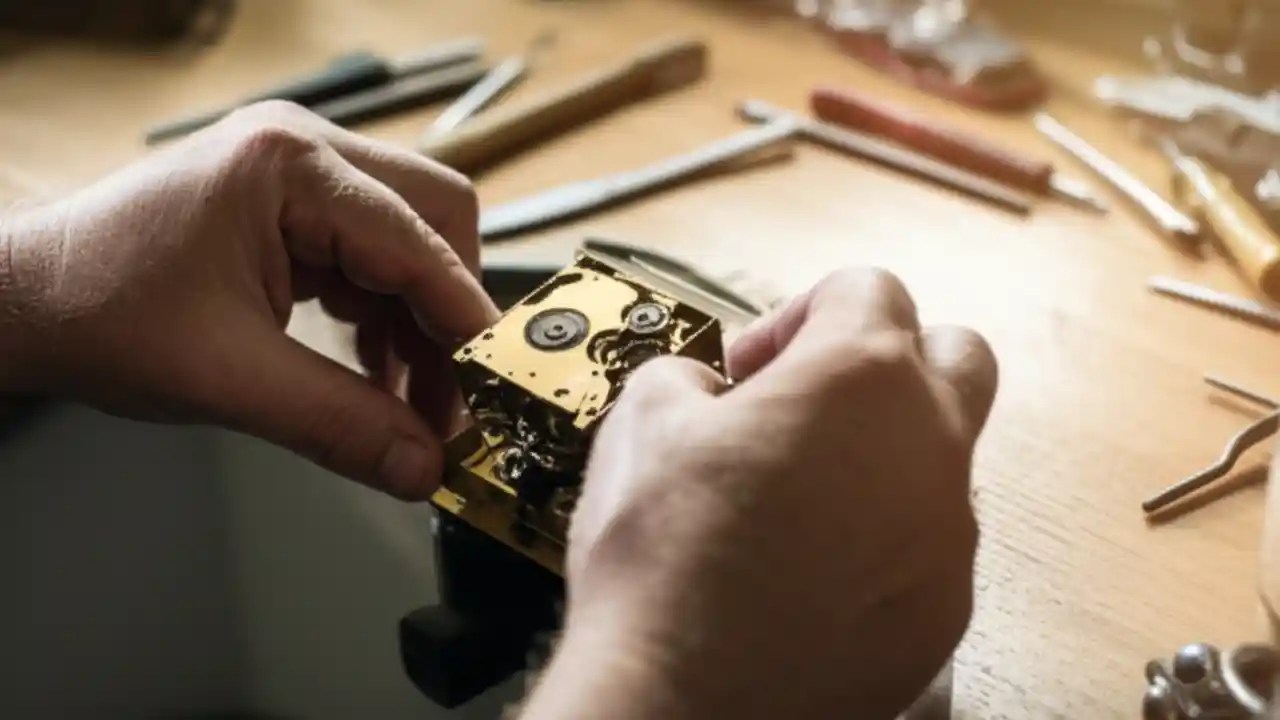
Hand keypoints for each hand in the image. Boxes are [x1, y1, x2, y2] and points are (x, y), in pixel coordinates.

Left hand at [0, 101, 496, 498]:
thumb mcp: (227, 379)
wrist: (27, 303)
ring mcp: (299, 178)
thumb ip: (338, 424)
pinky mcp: (292, 210)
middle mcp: (304, 154)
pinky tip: (381, 379)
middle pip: (435, 219)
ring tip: (418, 407)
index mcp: (288, 168)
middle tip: (457, 392)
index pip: (417, 239)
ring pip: (410, 242)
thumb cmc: (99, 312)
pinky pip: (372, 258)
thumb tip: (423, 466)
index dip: (465, 317)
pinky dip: (386, 320)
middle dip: (450, 312)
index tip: (498, 383)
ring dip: (421, 325)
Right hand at [523, 268, 996, 718]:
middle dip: (886, 361)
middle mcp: (929, 445)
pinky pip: (929, 546)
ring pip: (941, 460)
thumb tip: (706, 391)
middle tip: (811, 402)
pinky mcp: (945, 610)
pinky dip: (883, 540)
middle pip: (953, 355)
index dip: (798, 312)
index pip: (868, 288)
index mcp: (862, 377)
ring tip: (797, 499)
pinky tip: (812, 570)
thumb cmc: (666, 558)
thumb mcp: (643, 419)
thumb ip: (689, 374)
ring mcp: (948, 533)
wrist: (685, 698)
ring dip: (881, 458)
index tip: (754, 364)